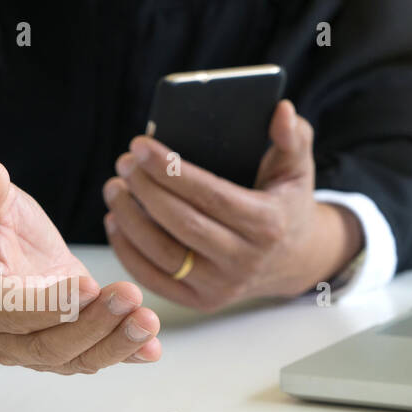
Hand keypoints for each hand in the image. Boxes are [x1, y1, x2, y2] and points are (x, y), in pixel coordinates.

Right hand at [0, 158, 161, 373]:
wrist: (6, 252)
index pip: (10, 312)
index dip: (48, 306)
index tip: (86, 286)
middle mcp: (1, 338)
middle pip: (48, 345)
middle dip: (92, 325)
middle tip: (129, 295)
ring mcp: (34, 352)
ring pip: (76, 359)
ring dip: (115, 343)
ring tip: (148, 319)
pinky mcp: (66, 353)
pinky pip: (95, 359)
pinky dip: (125, 354)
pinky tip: (151, 347)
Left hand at [101, 100, 363, 311]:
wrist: (293, 261)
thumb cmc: (286, 203)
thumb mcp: (297, 169)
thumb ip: (292, 137)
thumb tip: (281, 109)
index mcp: (267, 224)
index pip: (211, 195)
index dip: (171, 170)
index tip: (140, 145)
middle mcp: (244, 261)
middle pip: (181, 224)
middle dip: (145, 191)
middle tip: (123, 163)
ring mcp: (220, 287)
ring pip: (162, 254)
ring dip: (129, 219)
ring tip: (114, 188)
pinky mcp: (200, 302)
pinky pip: (154, 279)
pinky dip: (128, 251)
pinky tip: (115, 220)